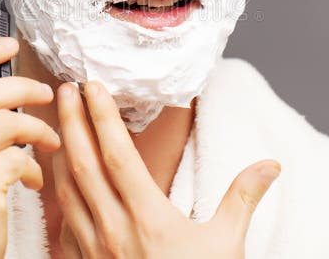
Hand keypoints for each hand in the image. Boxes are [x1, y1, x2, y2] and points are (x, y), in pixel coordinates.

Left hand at [53, 80, 279, 258]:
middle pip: (83, 164)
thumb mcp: (226, 246)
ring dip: (60, 152)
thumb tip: (271, 165)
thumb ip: (243, 199)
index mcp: (149, 219)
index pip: (118, 155)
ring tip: (57, 122)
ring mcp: (93, 249)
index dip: (102, 117)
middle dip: (71, 122)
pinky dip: (57, 193)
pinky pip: (62, 222)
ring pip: (66, 191)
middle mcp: (113, 230)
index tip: (93, 86)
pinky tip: (58, 178)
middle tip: (64, 89)